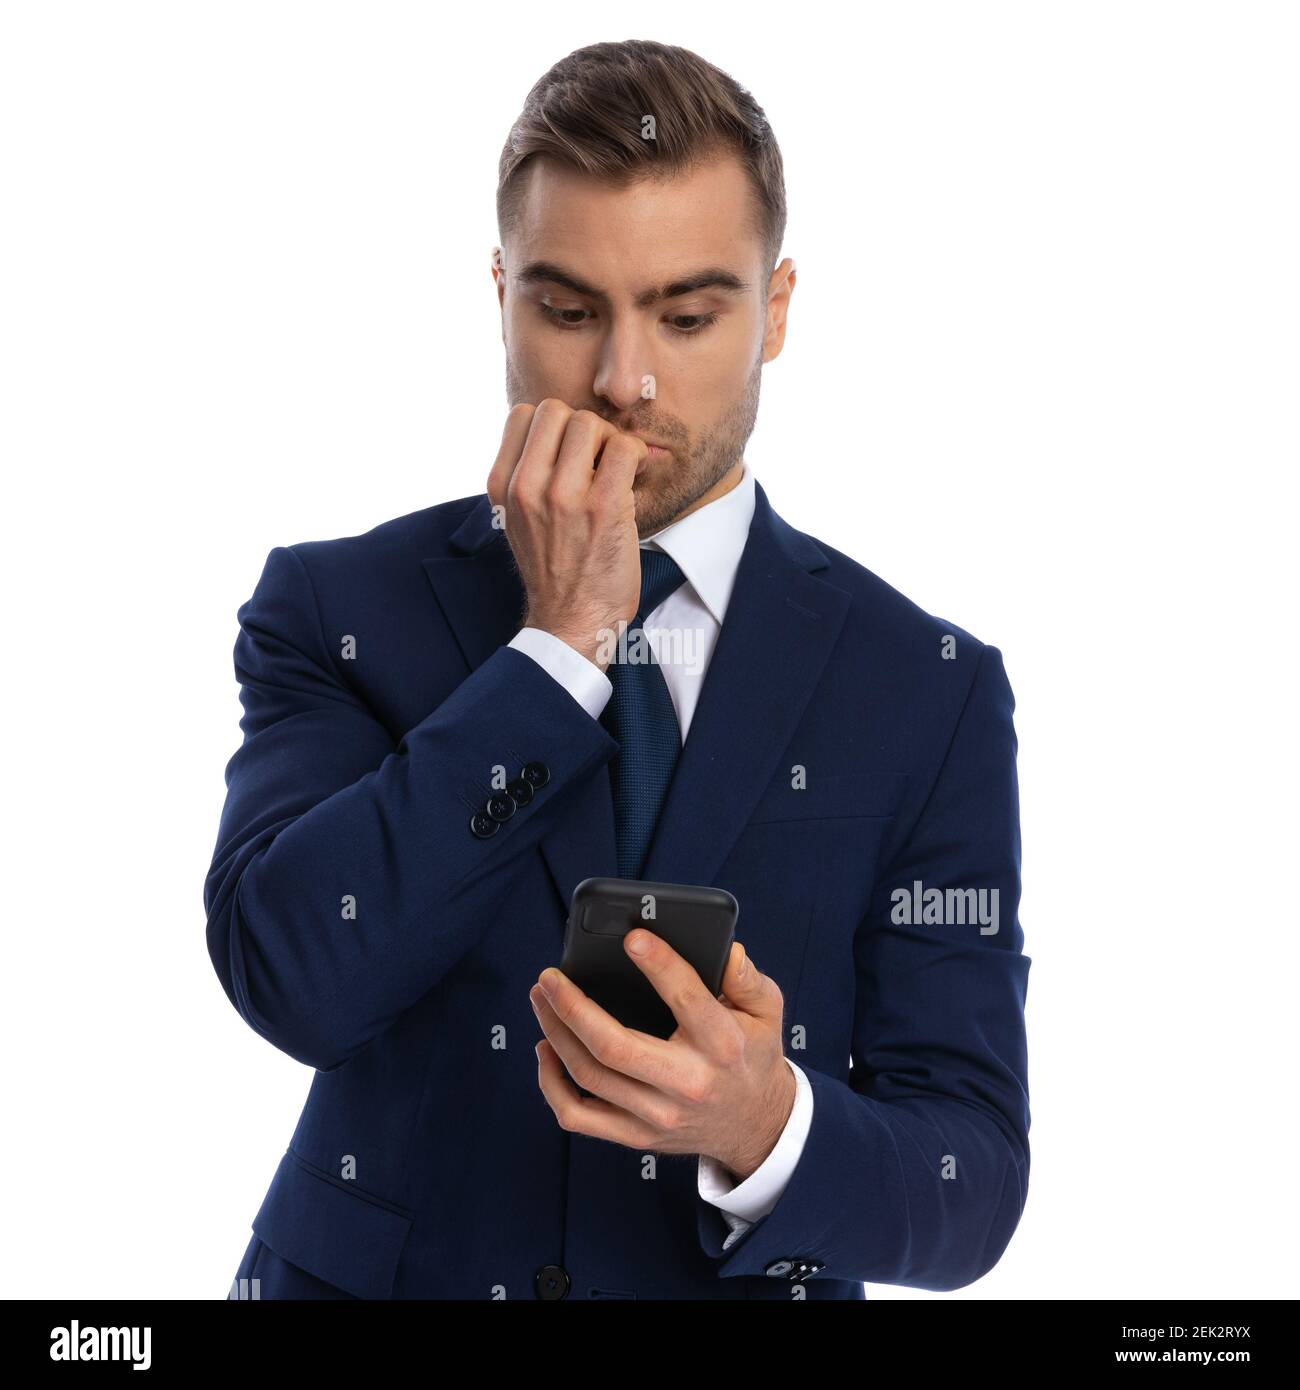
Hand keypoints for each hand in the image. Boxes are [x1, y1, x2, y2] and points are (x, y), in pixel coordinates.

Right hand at [486, 399, 648, 670]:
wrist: (570, 622)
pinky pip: (624, 448)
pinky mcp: (603, 508)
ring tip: (613, 472)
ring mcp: (563, 496)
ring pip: (590, 423)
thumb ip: (528, 474)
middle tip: (596, 460)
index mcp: (502, 486)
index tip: (568, 454)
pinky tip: (631, 480)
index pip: (523, 414)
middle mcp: (526, 487)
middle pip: (556, 410)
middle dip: (583, 428)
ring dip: (609, 441)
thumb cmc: (553, 569)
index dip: (553, 426)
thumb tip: (562, 429)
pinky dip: (634, 456)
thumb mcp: (519, 518)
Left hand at [528, 936, 795, 1180]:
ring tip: (541, 998)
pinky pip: (577, 1116)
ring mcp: (658, 1116)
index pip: (685, 998)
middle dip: (571, 1006)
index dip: (658, 964)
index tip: (631, 938)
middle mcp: (687, 1083)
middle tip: (548, 976)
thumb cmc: (753, 1055)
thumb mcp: (766, 1010)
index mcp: (721, 1044)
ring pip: (589, 1076)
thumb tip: (726, 951)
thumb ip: (747, 978)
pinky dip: (550, 1083)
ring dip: (555, 1033)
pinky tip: (545, 1049)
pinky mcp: (637, 1136)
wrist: (756, 1126)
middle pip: (613, 1046)